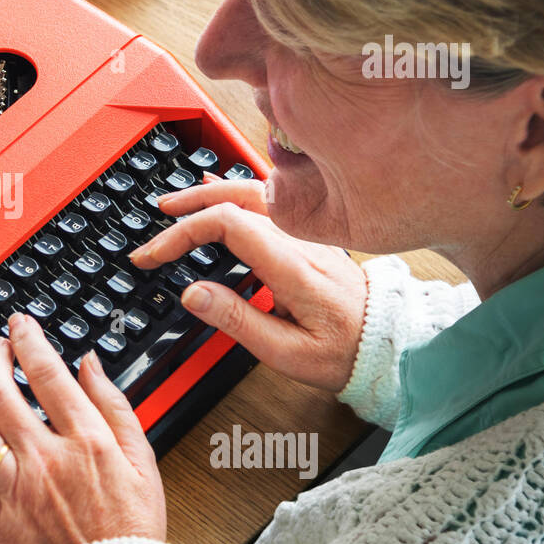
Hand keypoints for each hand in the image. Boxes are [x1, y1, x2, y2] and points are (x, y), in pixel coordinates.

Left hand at [0, 313, 164, 543]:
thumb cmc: (129, 527)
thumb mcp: (142, 459)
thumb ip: (114, 404)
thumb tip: (90, 364)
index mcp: (86, 441)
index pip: (47, 372)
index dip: (27, 339)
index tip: (20, 325)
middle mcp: (45, 458)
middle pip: (0, 391)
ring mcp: (14, 486)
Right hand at [128, 175, 366, 392]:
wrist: (389, 344)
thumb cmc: (344, 352)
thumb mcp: (287, 353)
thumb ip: (237, 320)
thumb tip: (193, 293)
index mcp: (291, 266)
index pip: (228, 224)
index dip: (182, 234)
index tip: (155, 255)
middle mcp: (300, 240)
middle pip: (236, 197)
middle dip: (188, 207)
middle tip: (155, 223)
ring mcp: (306, 234)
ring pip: (252, 192)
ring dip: (208, 193)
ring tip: (176, 204)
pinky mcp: (309, 237)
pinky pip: (268, 200)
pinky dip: (235, 192)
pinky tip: (218, 190)